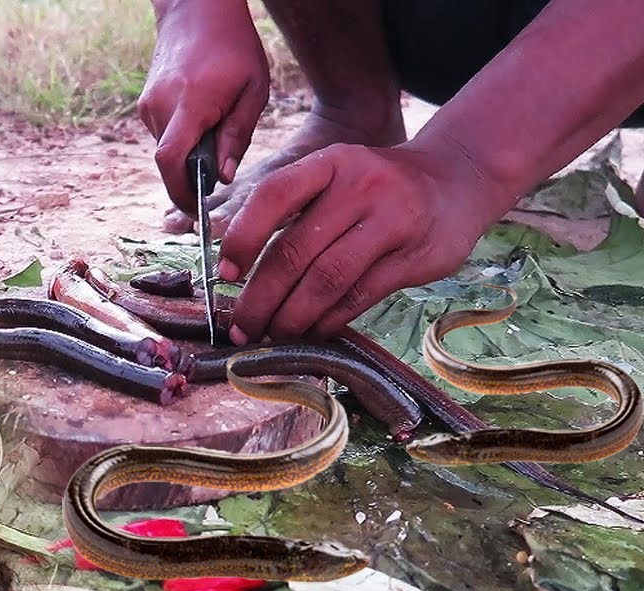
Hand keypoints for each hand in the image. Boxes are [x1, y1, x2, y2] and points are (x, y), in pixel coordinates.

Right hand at [138, 0, 268, 214]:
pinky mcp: (145, 104)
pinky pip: (163, 135)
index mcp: (191, 103)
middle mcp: (160, 106)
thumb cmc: (234, 48)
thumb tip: (223, 178)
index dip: (181, 193)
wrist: (196, 11)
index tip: (197, 210)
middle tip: (217, 173)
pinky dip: (181, 140)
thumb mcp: (253, 91)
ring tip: (215, 131)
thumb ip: (237, 136)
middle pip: (168, 163)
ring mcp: (148, 105)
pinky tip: (202, 120)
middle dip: (190, 177)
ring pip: (166, 150)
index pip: (171, 161)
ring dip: (188, 155)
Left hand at [217, 143, 499, 342]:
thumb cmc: (376, 186)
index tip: (225, 274)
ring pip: (326, 281)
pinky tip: (309, 333)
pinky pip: (358, 298)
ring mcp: (390, 222)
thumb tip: (237, 268)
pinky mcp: (412, 258)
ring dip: (291, 317)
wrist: (457, 181)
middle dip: (261, 297)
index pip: (274, 195)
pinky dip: (327, 321)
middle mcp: (360, 188)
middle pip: (295, 251)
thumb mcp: (335, 177)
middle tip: (242, 327)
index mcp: (330, 164)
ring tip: (271, 335)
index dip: (243, 237)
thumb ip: (293, 211)